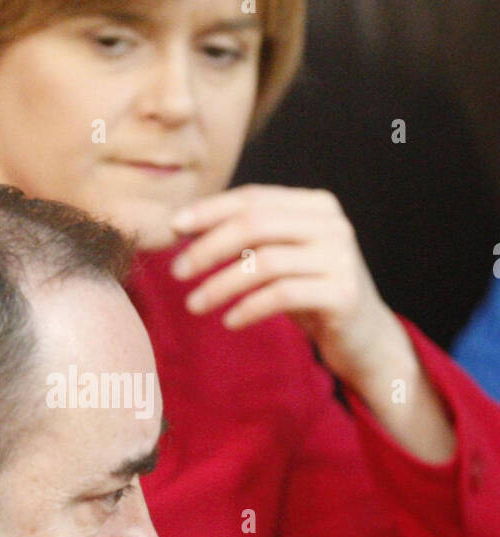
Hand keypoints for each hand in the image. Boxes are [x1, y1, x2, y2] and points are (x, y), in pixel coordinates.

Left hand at [170, 185, 394, 386]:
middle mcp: (333, 225)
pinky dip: (249, 308)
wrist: (364, 338)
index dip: (210, 210)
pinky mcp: (343, 294)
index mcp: (317, 205)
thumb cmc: (310, 294)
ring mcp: (341, 258)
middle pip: (255, 225)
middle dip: (209, 247)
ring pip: (265, 262)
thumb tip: (183, 225)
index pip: (253, 198)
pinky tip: (229, 321)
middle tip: (177, 272)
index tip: (173, 228)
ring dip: (221, 284)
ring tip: (194, 305)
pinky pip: (282, 295)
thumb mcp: (280, 258)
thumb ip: (247, 238)